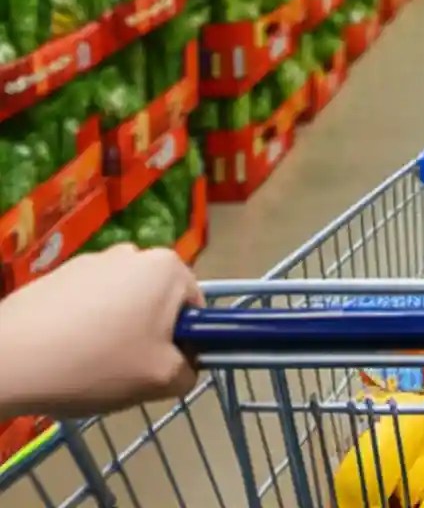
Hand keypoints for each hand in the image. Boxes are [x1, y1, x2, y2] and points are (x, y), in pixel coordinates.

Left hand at [0, 245, 203, 418]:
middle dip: (150, 333)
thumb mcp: (164, 380)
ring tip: (91, 363)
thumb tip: (184, 364)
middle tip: (128, 368)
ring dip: (117, 329)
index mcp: (167, 267)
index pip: (196, 308)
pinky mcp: (56, 275)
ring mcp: (91, 260)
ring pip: (122, 303)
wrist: (6, 359)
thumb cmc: (97, 363)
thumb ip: (191, 370)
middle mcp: (133, 253)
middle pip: (158, 302)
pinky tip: (65, 353)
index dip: (185, 342)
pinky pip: (87, 303)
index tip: (161, 366)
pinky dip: (84, 326)